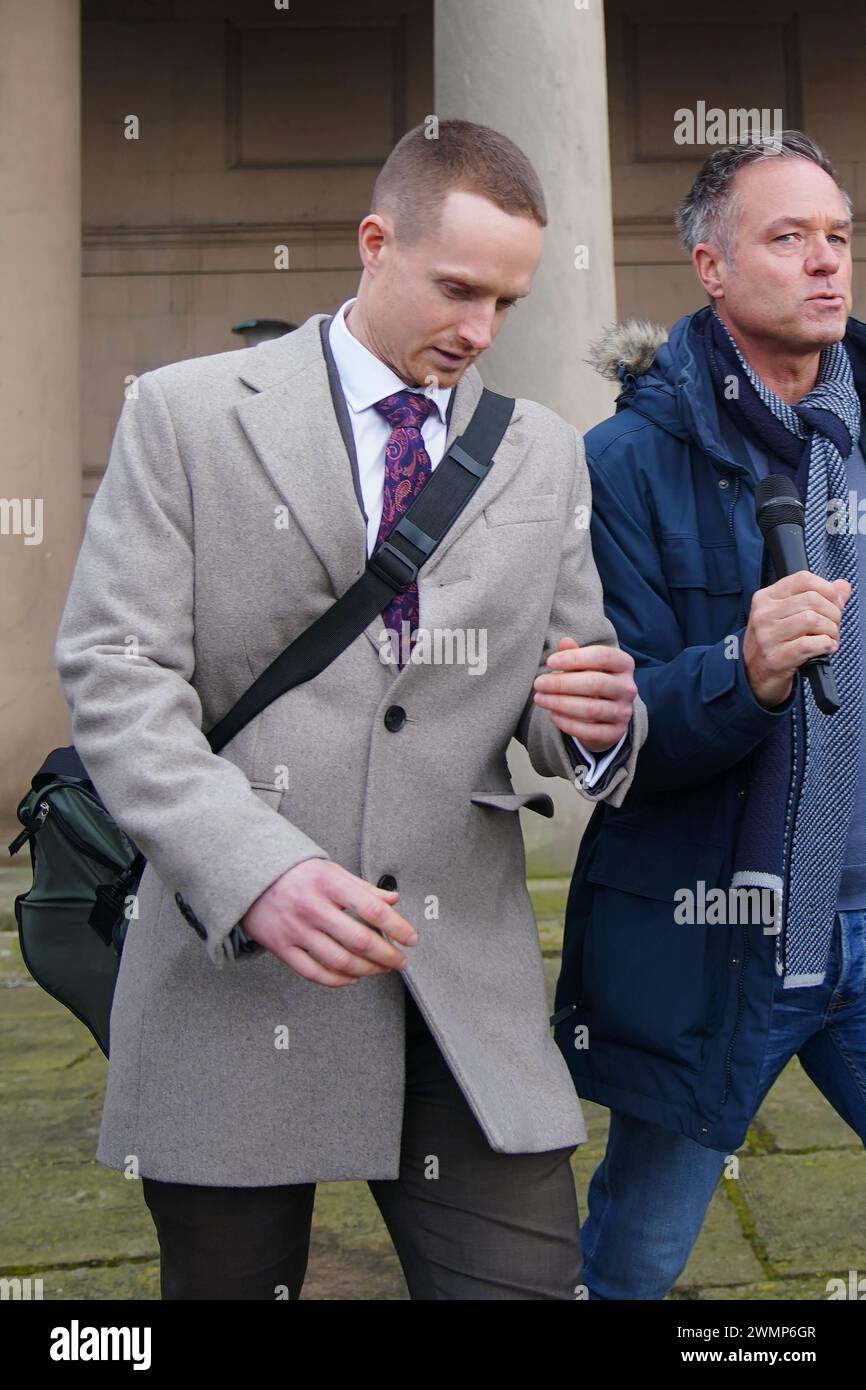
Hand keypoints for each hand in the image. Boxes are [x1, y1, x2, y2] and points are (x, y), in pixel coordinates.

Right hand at [241, 859, 417, 986]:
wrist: (249, 876)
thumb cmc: (296, 873)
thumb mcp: (331, 871)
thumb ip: (363, 888)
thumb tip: (393, 901)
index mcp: (329, 884)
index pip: (373, 910)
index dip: (397, 927)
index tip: (411, 938)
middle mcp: (313, 908)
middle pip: (360, 941)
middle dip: (387, 956)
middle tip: (400, 961)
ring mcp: (296, 930)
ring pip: (340, 962)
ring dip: (368, 970)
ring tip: (381, 969)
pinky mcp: (282, 948)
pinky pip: (315, 973)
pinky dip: (339, 980)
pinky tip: (353, 977)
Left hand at [532, 636, 636, 751]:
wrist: (604, 715)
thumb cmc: (590, 681)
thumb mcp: (584, 665)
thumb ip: (574, 654)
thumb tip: (564, 642)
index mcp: (624, 664)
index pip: (602, 656)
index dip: (574, 658)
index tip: (550, 662)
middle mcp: (628, 688)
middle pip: (596, 683)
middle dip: (563, 683)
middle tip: (539, 683)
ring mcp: (623, 712)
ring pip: (592, 709)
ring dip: (561, 704)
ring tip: (540, 698)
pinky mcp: (615, 733)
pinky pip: (590, 731)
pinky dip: (568, 723)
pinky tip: (553, 715)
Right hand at [743, 571, 849, 707]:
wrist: (754, 674)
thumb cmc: (774, 641)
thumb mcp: (788, 614)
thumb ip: (818, 596)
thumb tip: (843, 587)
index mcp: (766, 597)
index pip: (803, 579)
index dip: (827, 589)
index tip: (835, 603)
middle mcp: (764, 614)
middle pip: (812, 599)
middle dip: (833, 613)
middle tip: (834, 625)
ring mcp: (768, 636)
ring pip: (813, 619)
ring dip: (831, 630)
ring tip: (830, 637)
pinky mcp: (776, 657)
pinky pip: (810, 644)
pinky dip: (826, 645)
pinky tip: (826, 648)